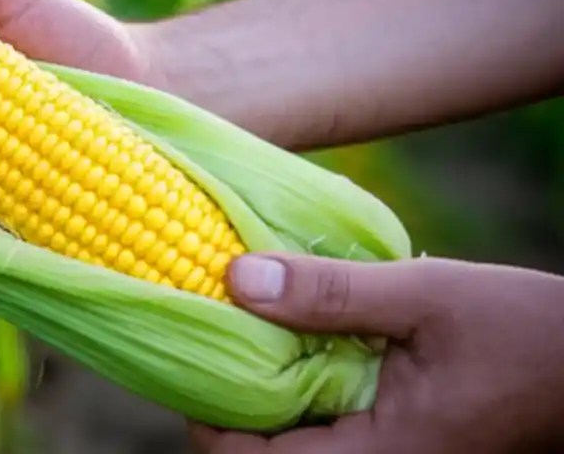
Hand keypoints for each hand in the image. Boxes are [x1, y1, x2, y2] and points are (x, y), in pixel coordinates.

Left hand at [188, 253, 563, 452]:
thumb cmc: (527, 334)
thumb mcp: (426, 298)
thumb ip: (330, 295)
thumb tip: (234, 278)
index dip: (202, 418)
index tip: (187, 355)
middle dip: (227, 397)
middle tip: (211, 328)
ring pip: (292, 440)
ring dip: (262, 388)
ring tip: (248, 323)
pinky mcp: (395, 442)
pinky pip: (325, 426)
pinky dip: (299, 385)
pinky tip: (297, 334)